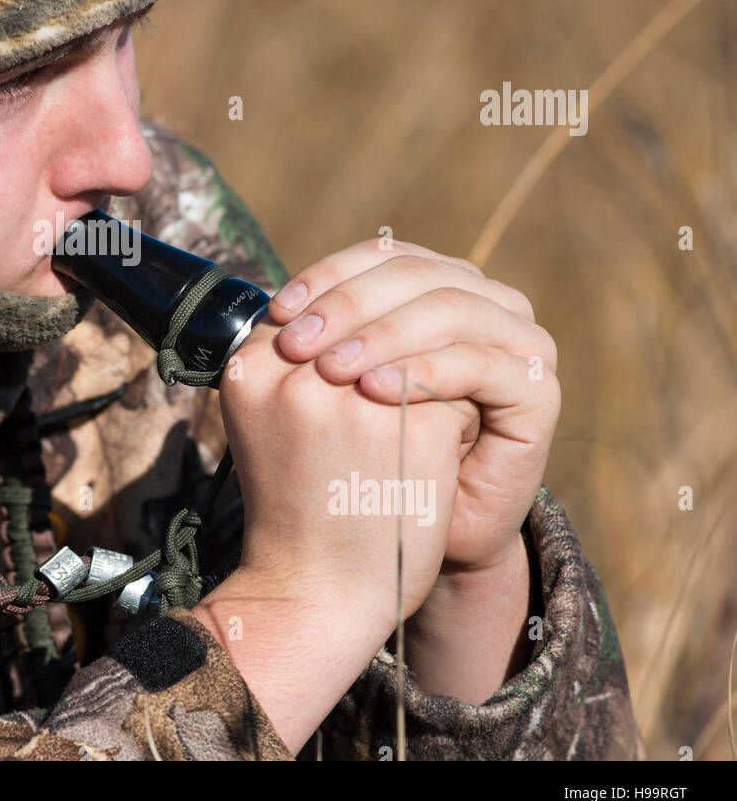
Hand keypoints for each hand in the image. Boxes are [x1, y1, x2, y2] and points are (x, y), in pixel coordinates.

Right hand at [217, 317, 467, 629]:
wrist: (318, 592)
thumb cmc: (296, 504)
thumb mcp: (268, 418)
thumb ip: (290, 359)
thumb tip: (344, 294)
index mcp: (250, 367)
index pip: (310, 303)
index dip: (338, 329)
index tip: (339, 378)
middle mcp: (298, 373)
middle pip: (367, 316)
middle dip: (383, 350)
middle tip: (375, 410)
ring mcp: (358, 395)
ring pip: (418, 342)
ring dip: (420, 378)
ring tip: (399, 437)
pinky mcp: (417, 422)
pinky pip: (455, 384)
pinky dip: (452, 416)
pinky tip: (430, 460)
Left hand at [266, 237, 558, 577]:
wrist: (400, 544)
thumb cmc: (353, 461)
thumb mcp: (323, 388)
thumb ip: (314, 336)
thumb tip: (266, 299)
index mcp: (434, 288)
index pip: (381, 256)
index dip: (328, 275)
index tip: (278, 310)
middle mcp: (484, 302)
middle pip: (414, 274)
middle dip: (347, 304)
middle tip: (296, 342)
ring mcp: (517, 341)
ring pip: (448, 309)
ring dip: (382, 334)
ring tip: (330, 371)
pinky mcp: (536, 389)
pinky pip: (479, 363)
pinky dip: (424, 372)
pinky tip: (376, 393)